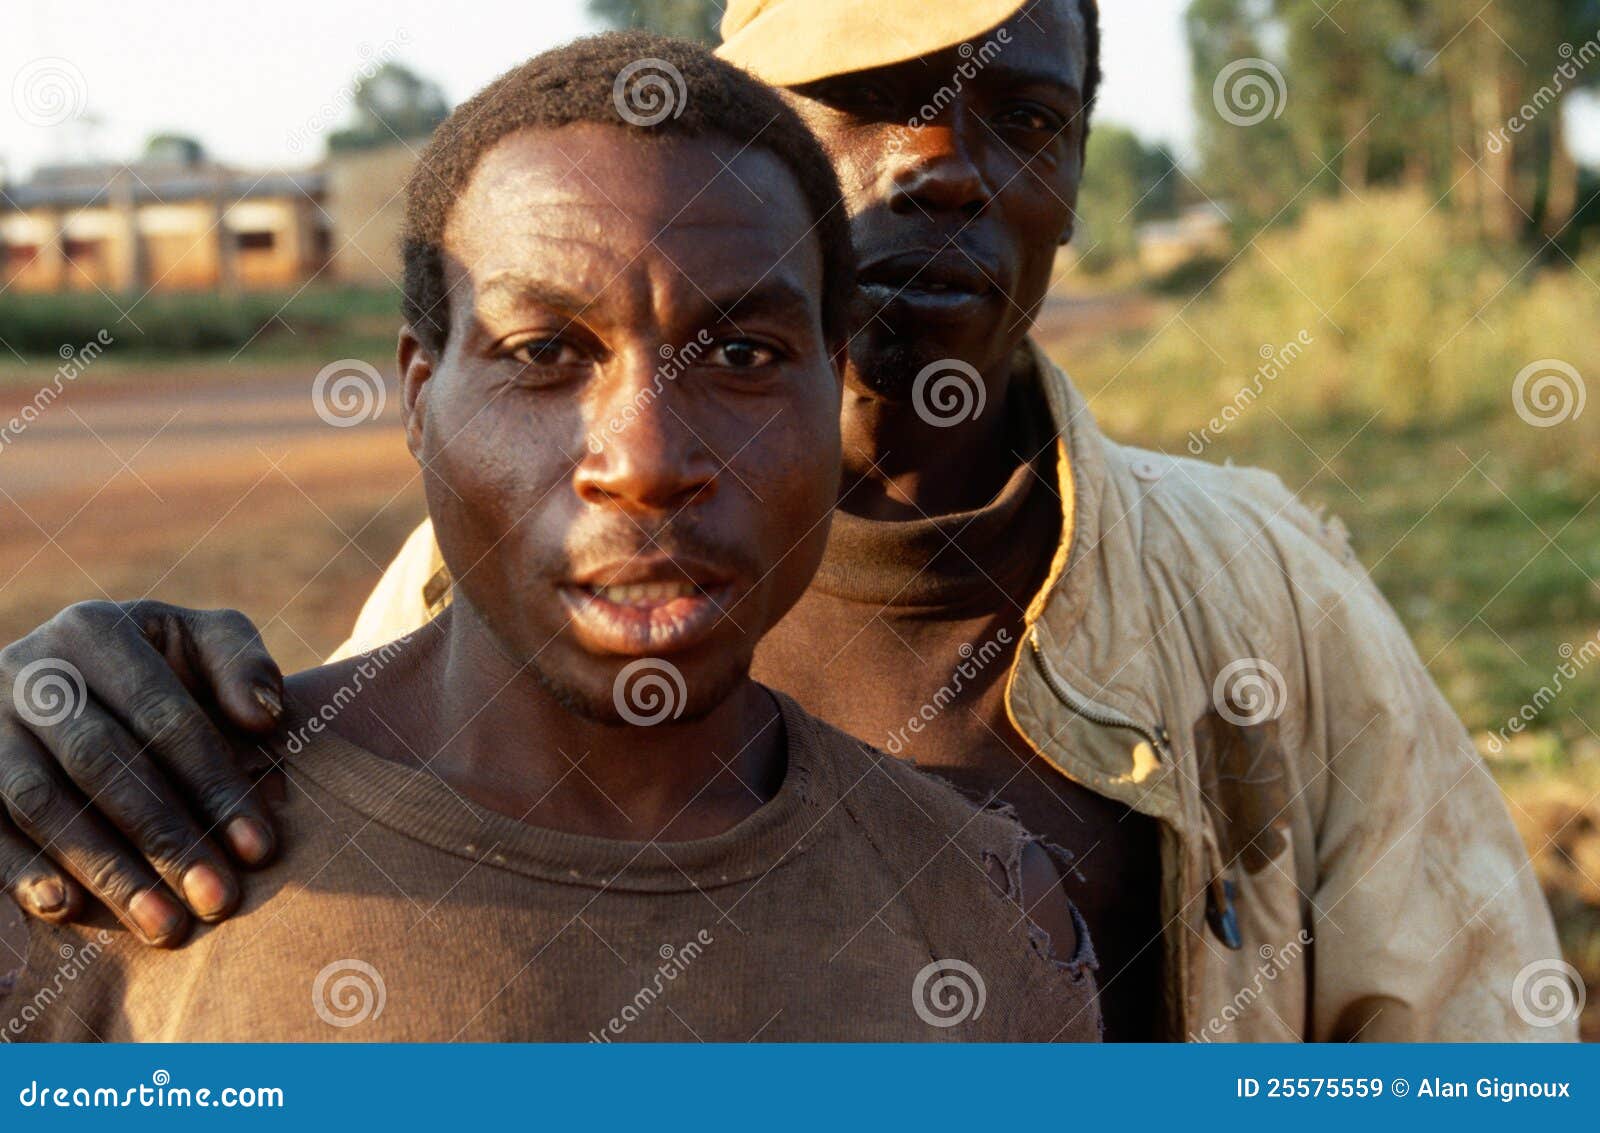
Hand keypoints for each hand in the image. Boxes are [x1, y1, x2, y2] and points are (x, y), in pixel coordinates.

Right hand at [0, 600, 283, 944]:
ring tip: (164, 924)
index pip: (163, 715)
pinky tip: (66, 911)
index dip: (215, 783)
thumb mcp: (199, 644)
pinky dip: (21, 870)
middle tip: (217, 900)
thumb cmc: (155, 669)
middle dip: (167, 837)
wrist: (58, 680)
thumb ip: (241, 664)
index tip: (259, 849)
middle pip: (102, 762)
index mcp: (94, 631)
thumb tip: (262, 717)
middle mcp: (28, 671)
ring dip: (104, 868)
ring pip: (40, 801)